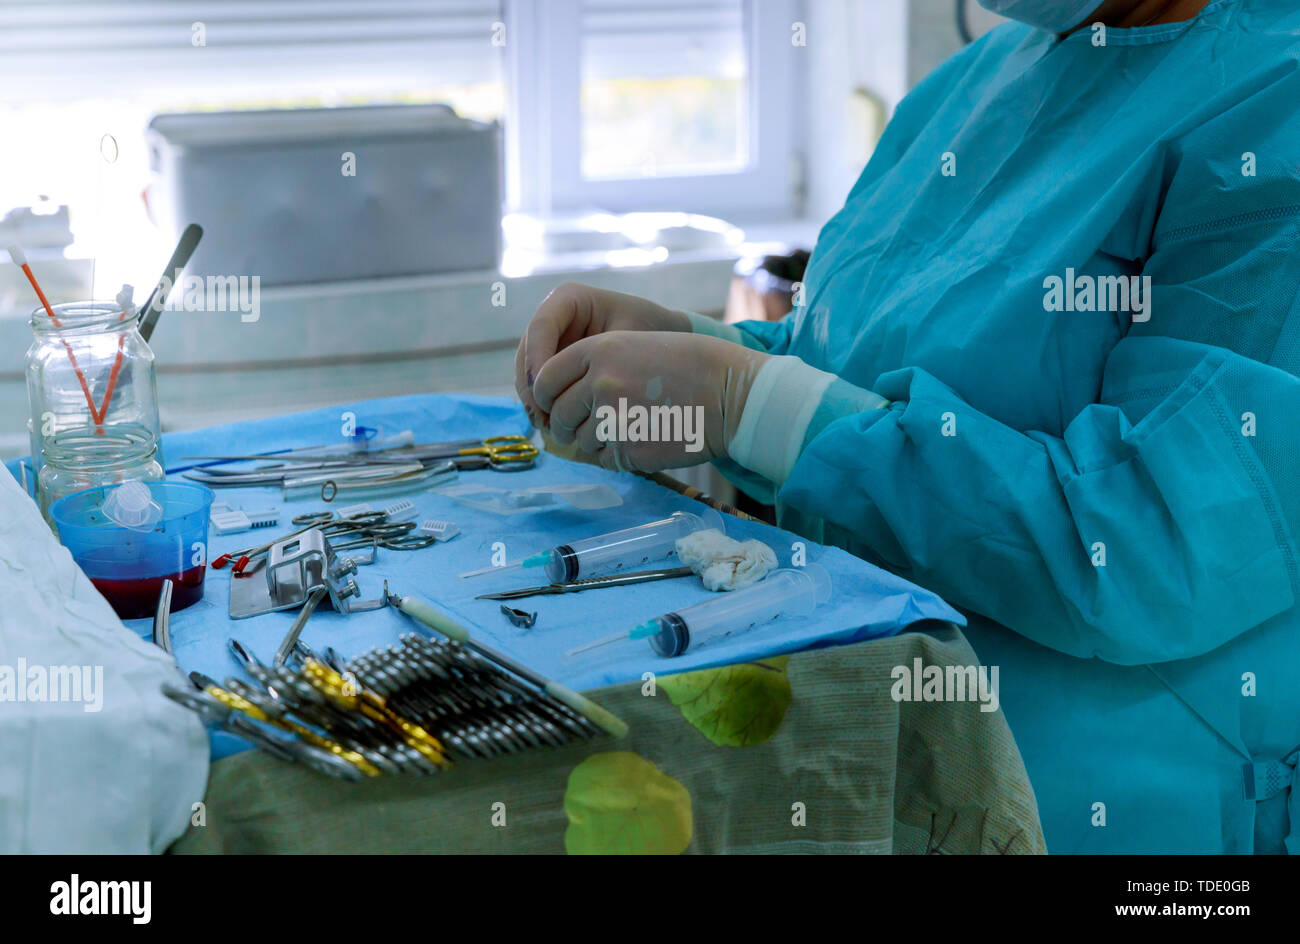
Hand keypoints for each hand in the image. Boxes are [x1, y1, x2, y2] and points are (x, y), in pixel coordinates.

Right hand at [515, 283, 690, 427]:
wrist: (663, 340)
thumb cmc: (651, 332)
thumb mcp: (628, 341)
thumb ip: (597, 361)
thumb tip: (565, 393)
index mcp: (569, 299)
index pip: (541, 327)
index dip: (537, 360)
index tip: (546, 389)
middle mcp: (553, 317)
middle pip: (527, 351)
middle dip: (532, 386)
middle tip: (544, 416)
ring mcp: (550, 341)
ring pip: (527, 371)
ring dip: (534, 400)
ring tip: (549, 426)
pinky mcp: (552, 363)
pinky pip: (539, 385)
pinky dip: (543, 405)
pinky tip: (554, 427)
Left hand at [531, 330, 768, 472]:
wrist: (730, 393)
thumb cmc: (688, 367)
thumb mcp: (634, 346)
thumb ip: (593, 366)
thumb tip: (556, 395)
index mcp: (597, 350)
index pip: (544, 379)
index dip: (544, 396)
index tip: (551, 405)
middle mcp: (599, 382)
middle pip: (558, 415)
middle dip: (565, 425)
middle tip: (583, 427)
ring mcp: (613, 418)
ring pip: (580, 441)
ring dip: (596, 440)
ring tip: (631, 427)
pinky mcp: (628, 450)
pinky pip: (605, 460)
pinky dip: (618, 456)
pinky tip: (645, 440)